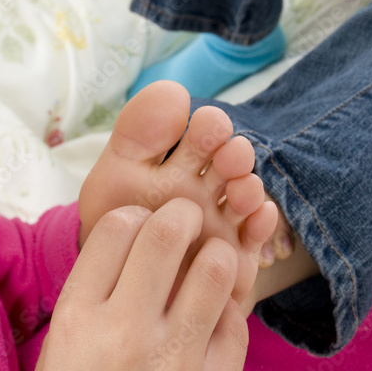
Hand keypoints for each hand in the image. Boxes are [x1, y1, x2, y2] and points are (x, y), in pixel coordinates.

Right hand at [29, 198, 245, 370]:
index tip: (138, 227)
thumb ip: (94, 289)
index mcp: (77, 321)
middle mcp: (127, 335)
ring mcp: (177, 364)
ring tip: (203, 266)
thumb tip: (138, 228)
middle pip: (170, 232)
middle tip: (184, 224)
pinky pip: (235, 320)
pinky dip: (223, 308)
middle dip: (181, 216)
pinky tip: (207, 318)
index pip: (117, 226)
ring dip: (212, 254)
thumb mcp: (59, 346)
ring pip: (216, 267)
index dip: (132, 216)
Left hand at [78, 82, 276, 304]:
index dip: (210, 127)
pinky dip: (262, 225)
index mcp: (182, 161)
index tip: (207, 124)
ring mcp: (223, 220)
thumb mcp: (118, 169)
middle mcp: (208, 187)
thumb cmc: (116, 219)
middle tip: (230, 155)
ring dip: (250, 189)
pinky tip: (259, 215)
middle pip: (232, 162)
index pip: (206, 134)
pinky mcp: (233, 257)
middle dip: (235, 155)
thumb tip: (175, 91)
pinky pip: (255, 238)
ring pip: (247, 198)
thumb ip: (140, 129)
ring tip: (242, 188)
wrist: (109, 279)